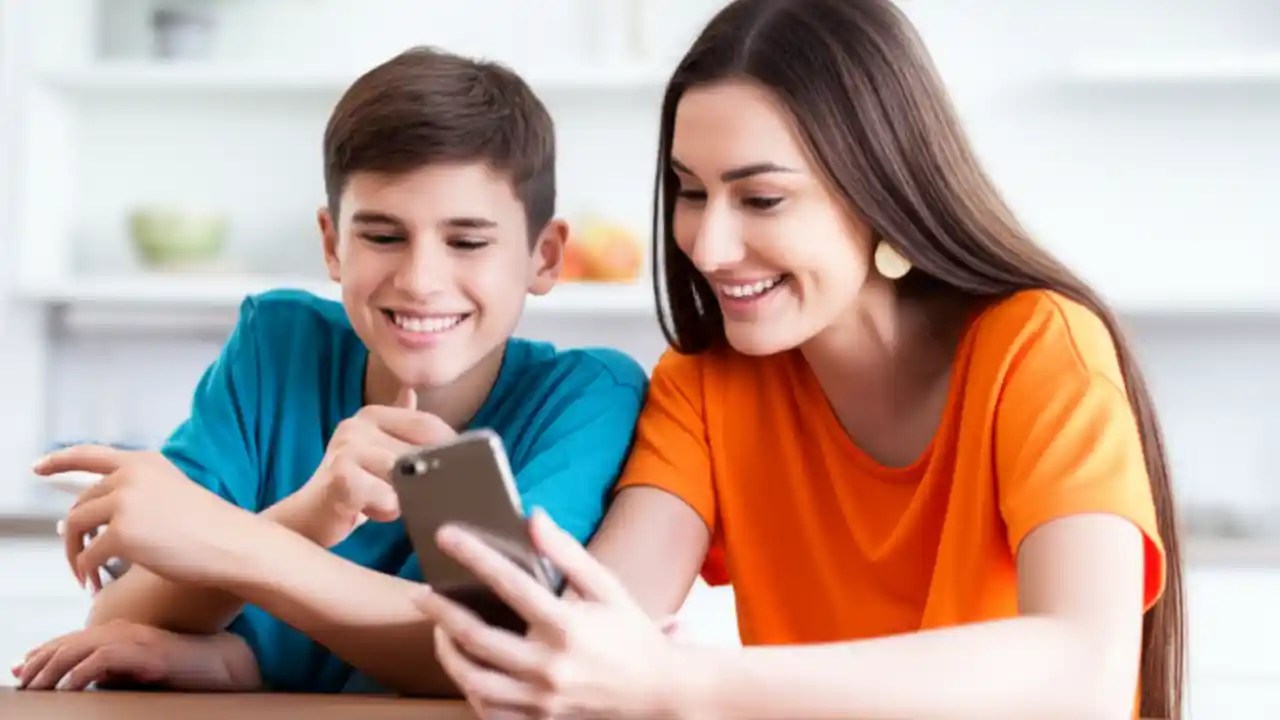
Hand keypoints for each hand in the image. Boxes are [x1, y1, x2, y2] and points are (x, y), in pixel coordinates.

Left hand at [12, 620, 260, 691]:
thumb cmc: (183, 667)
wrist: (221, 662)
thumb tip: (85, 683)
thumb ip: (113, 668)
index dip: (43, 651)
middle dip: (40, 661)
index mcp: (120, 628)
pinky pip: (103, 659)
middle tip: (23, 681)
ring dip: (52, 669)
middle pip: (68, 641)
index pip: (72, 638)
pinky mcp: (144, 652)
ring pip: (79, 648)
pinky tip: (69, 687)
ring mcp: (134, 638)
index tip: (22, 667)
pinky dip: (80, 673)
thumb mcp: (139, 666)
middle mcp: (122, 628)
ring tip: (37, 686)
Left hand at [33, 446, 249, 591]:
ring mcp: (125, 503)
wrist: (234, 544)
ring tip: (84, 576)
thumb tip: (71, 523)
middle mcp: (130, 476)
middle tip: (80, 558)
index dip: (58, 460)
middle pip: (80, 504)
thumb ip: (130, 499)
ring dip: (74, 554)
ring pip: (75, 528)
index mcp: (144, 462)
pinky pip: (88, 556)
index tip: (37, 468)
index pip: (89, 455)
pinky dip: (86, 573)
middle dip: (75, 534)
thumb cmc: (209, 529)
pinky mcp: (122, 533)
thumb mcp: (170, 496)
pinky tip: (95, 586)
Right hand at [289, 386, 455, 546]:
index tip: (462, 468)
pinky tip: (378, 512)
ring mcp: (347, 449)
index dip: (450, 447)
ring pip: (405, 472)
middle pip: (419, 448)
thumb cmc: (352, 485)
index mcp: (371, 415)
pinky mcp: (340, 477)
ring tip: (394, 504)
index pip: (426, 424)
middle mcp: (357, 426)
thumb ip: (397, 424)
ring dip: (408, 495)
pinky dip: (389, 508)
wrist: (311, 516)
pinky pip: (385, 494)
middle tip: (430, 494)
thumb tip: (411, 390)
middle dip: (431, 474)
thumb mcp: (377, 450)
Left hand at [417, 510, 693, 719]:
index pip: (509, 584)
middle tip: (422, 593)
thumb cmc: (631, 635)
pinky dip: (470, 690)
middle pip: (477, 636)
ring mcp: (541, 700)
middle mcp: (550, 666)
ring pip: (473, 679)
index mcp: (568, 626)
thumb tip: (533, 518)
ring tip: (439, 631)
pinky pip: (488, 711)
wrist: (658, 693)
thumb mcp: (607, 587)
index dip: (474, 555)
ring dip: (447, 654)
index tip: (446, 535)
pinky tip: (465, 669)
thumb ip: (568, 553)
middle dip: (441, 611)